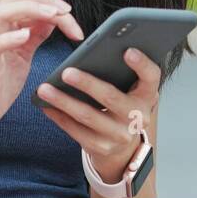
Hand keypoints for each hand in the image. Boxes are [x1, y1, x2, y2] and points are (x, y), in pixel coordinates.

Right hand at [0, 0, 84, 144]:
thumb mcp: (22, 56)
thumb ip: (35, 36)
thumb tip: (53, 18)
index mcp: (1, 27)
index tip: (68, 10)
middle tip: (66, 11)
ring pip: (3, 12)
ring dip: (32, 9)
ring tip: (54, 15)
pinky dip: (10, 38)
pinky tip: (26, 37)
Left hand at [36, 47, 161, 182]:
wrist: (124, 146)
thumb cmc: (123, 105)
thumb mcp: (131, 90)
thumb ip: (121, 72)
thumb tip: (92, 52)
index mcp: (147, 95)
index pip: (151, 76)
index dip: (141, 64)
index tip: (128, 50)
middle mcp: (137, 117)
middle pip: (111, 98)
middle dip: (87, 84)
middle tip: (66, 72)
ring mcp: (120, 135)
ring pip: (87, 116)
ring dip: (63, 101)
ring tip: (44, 88)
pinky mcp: (101, 147)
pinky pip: (75, 131)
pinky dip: (59, 117)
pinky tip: (46, 106)